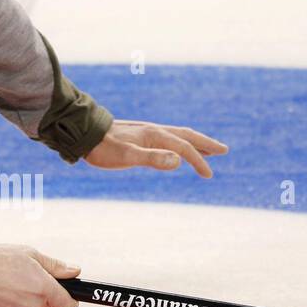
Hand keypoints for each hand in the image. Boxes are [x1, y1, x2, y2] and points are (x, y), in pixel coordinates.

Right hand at [0, 244, 80, 306]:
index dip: (70, 299)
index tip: (68, 292)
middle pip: (50, 303)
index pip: (68, 305)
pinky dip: (16, 300)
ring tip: (13, 278)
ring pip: (33, 306)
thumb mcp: (31, 254)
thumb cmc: (1, 261)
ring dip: (28, 295)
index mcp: (44, 288)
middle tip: (29, 274)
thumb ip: (55, 266)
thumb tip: (75, 271)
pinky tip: (4, 287)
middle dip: (44, 291)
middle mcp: (35, 304)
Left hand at [82, 119, 227, 176]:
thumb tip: (178, 161)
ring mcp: (147, 132)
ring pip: (177, 136)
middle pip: (186, 136)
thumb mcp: (127, 156)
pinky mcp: (139, 136)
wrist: (83, 133)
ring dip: (194, 142)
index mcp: (155, 135)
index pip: (183, 148)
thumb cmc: (103, 148)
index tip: (208, 175)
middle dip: (205, 144)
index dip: (198, 161)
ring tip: (207, 149)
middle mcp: (154, 130)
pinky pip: (166, 139)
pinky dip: (178, 144)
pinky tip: (175, 151)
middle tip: (223, 150)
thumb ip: (152, 158)